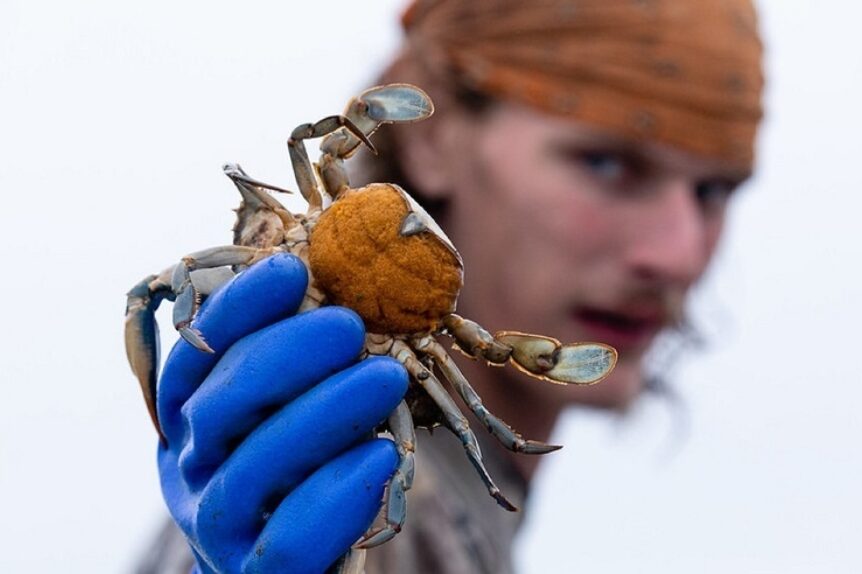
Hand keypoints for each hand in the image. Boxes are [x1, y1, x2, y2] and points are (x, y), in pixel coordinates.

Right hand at [155, 253, 407, 572]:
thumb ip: (312, 356)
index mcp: (192, 410)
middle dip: (286, 355)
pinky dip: (336, 493)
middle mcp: (192, 464)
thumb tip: (366, 281)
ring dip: (322, 414)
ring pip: (253, 469)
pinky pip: (290, 539)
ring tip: (386, 377)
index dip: (240, 307)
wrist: (298, 556)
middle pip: (220, 404)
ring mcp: (217, 524)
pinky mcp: (257, 573)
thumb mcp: (295, 401)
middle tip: (349, 325)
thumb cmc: (305, 459)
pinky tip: (382, 453)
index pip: (199, 350)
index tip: (294, 269)